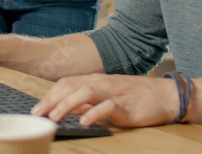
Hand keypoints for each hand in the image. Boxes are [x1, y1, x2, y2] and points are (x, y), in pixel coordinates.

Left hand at [31, 73, 178, 127]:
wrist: (165, 96)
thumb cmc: (136, 97)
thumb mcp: (107, 96)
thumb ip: (88, 102)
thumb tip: (68, 109)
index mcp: (95, 80)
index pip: (66, 83)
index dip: (49, 95)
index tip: (35, 109)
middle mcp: (101, 83)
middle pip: (71, 86)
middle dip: (51, 100)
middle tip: (37, 114)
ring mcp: (113, 93)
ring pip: (85, 92)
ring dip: (66, 104)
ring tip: (54, 117)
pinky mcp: (126, 106)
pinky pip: (107, 107)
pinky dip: (94, 113)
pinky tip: (84, 122)